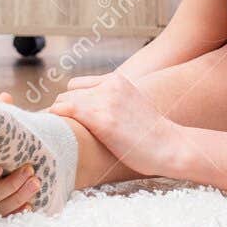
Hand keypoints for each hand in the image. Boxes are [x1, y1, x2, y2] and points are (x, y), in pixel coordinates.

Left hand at [47, 71, 176, 177]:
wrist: (171, 146)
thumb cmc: (152, 135)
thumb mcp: (133, 106)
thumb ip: (113, 102)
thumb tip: (92, 115)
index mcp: (117, 80)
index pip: (78, 85)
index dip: (73, 104)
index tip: (72, 122)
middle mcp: (109, 85)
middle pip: (67, 94)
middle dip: (63, 112)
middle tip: (65, 133)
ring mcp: (104, 100)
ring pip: (61, 102)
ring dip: (58, 119)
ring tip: (62, 137)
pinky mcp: (99, 118)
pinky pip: (61, 111)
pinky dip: (54, 122)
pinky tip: (59, 136)